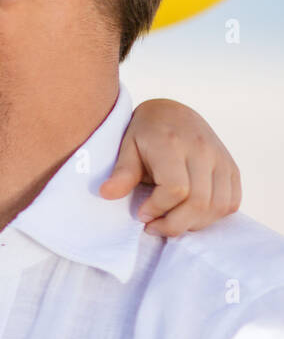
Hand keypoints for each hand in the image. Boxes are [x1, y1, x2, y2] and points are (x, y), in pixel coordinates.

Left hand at [100, 98, 240, 236]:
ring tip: (171, 221)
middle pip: (199, 202)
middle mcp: (203, 151)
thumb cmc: (145, 133)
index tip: (142, 214)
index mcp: (173, 144)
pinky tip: (190, 214)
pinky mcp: (232, 168)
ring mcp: (221, 159)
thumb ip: (122, 173)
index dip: (158, 209)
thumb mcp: (127, 148)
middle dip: (175, 224)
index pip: (176, 189)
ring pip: (218, 206)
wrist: (172, 113)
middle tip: (154, 226)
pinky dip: (212, 216)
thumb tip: (106, 194)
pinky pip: (231, 202)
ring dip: (194, 223)